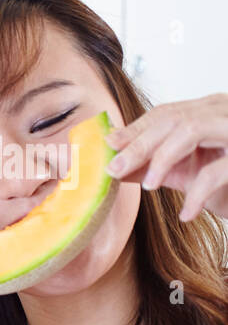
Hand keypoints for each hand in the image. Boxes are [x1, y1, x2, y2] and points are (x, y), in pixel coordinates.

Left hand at [105, 93, 227, 220]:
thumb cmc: (226, 186)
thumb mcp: (185, 174)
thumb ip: (152, 166)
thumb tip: (111, 166)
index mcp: (210, 111)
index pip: (166, 112)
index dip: (135, 129)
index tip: (108, 148)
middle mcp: (225, 112)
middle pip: (173, 119)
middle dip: (139, 145)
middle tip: (114, 170)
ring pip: (191, 130)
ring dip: (163, 158)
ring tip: (150, 187)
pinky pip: (218, 171)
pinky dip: (197, 194)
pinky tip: (186, 213)